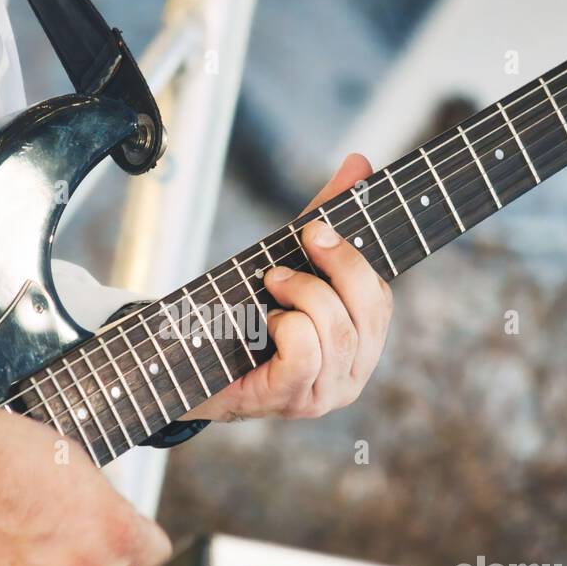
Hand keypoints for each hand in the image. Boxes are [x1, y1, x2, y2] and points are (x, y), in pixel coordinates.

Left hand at [189, 153, 392, 421]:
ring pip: (338, 331)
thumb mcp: (288, 262)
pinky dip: (287, 326)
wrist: (186, 368)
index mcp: (360, 343)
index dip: (354, 258)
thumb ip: (326, 217)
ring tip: (272, 283)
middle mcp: (352, 374)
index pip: (381, 297)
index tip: (317, 229)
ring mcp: (326, 394)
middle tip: (304, 241)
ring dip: (302, 293)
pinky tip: (267, 323)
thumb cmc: (244, 317)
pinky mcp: (295, 400)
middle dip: (337, 266)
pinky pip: (306, 353)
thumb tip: (358, 164)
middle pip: (369, 310)